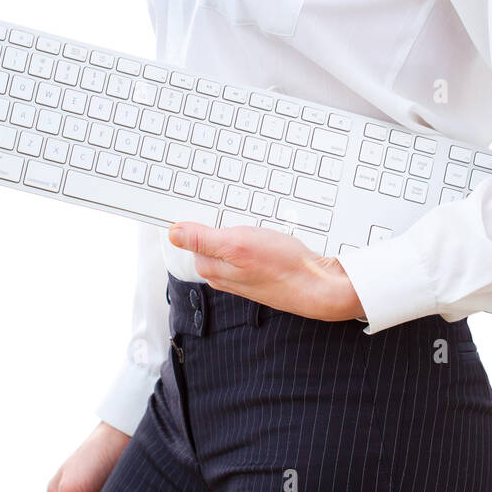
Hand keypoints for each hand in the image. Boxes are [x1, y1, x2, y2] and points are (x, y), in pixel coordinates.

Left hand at [167, 221, 366, 320]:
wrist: (318, 285)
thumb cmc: (281, 266)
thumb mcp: (237, 244)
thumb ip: (203, 239)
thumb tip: (173, 232)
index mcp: (212, 268)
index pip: (190, 238)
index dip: (197, 218)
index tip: (205, 205)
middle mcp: (224, 275)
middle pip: (210, 241)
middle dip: (218, 223)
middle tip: (235, 212)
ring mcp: (242, 275)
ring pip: (231, 244)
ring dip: (239, 230)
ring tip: (255, 223)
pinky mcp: (260, 272)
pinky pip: (248, 249)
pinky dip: (254, 237)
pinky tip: (267, 234)